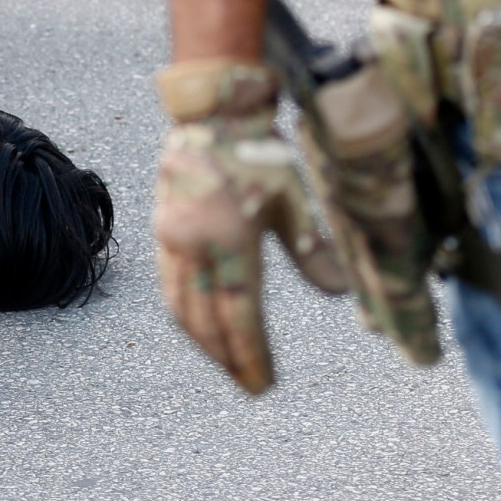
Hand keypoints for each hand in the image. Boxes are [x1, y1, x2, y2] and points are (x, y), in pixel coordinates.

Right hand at [152, 60, 347, 395]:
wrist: (211, 113)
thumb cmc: (259, 153)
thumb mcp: (293, 200)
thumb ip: (311, 250)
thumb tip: (339, 294)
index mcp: (229, 239)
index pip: (240, 313)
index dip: (251, 353)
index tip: (265, 384)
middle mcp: (193, 245)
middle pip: (207, 319)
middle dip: (227, 358)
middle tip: (249, 387)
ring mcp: (171, 239)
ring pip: (182, 307)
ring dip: (203, 342)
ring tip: (226, 364)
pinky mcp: (161, 231)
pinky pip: (169, 286)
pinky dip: (184, 314)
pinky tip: (198, 328)